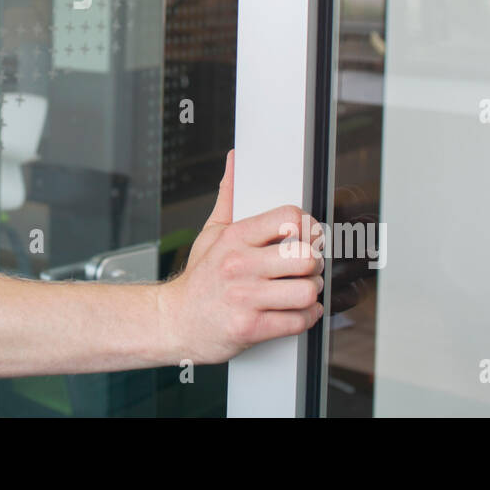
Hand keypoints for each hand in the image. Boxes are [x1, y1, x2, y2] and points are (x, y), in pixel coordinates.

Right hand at [157, 150, 324, 364]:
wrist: (175, 321)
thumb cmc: (199, 280)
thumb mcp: (210, 233)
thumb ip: (229, 197)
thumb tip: (234, 161)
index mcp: (235, 237)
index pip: (290, 218)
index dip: (309, 227)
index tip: (308, 236)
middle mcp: (239, 265)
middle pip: (306, 256)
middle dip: (314, 263)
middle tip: (306, 267)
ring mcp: (245, 298)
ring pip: (307, 290)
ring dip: (311, 293)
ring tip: (300, 290)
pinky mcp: (250, 328)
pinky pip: (299, 320)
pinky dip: (305, 318)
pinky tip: (294, 311)